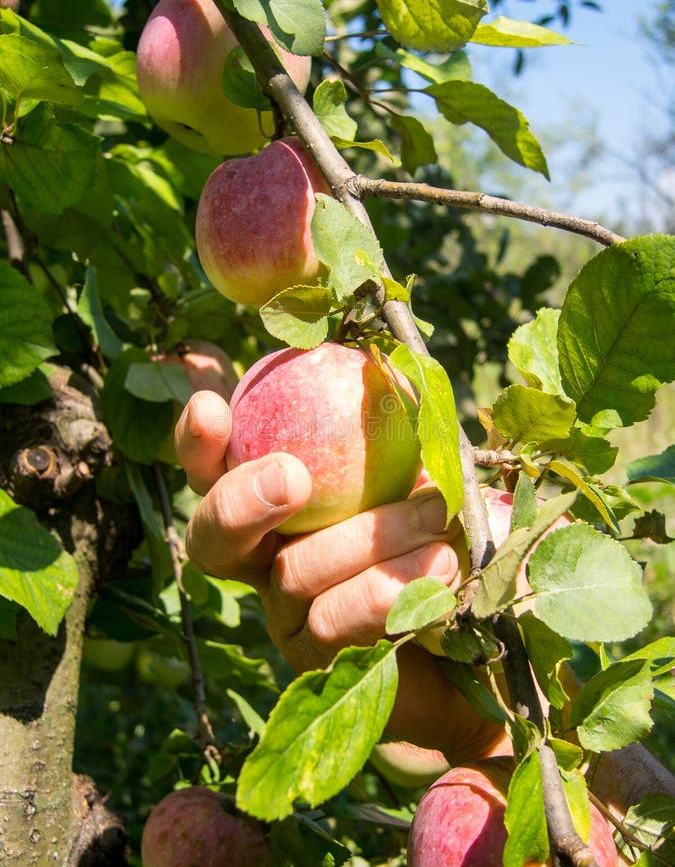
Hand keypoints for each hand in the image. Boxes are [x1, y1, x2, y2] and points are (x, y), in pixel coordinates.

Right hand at [176, 390, 508, 762]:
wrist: (478, 631)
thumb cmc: (440, 531)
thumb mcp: (424, 469)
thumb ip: (399, 429)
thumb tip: (396, 366)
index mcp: (274, 507)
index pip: (212, 473)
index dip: (198, 443)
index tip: (209, 407)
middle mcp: (265, 562)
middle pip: (214, 539)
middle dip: (239, 502)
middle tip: (292, 477)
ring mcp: (287, 619)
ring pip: (293, 576)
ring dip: (366, 539)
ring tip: (433, 514)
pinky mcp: (323, 666)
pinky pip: (336, 625)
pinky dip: (387, 589)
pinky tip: (442, 566)